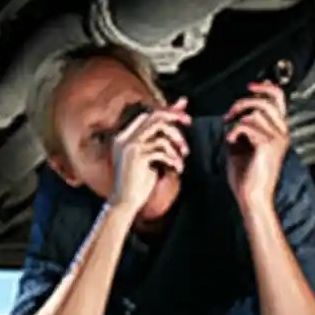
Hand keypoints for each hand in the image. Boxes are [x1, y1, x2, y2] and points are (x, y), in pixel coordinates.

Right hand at [109, 97, 190, 212]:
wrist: (125, 202)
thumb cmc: (139, 181)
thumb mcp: (150, 157)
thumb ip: (160, 139)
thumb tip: (175, 120)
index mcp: (125, 136)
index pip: (149, 115)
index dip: (169, 112)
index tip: (186, 120)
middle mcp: (125, 138)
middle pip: (155, 117)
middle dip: (176, 119)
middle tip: (190, 124)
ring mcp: (130, 147)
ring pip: (161, 133)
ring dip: (177, 142)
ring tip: (183, 156)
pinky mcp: (138, 157)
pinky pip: (162, 150)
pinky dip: (173, 158)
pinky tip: (177, 168)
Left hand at [224, 81, 289, 206]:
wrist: (253, 198)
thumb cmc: (247, 180)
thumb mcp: (242, 149)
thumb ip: (242, 131)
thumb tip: (233, 118)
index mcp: (278, 133)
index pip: (279, 101)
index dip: (267, 88)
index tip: (252, 85)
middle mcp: (281, 134)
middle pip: (269, 100)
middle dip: (246, 101)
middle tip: (231, 111)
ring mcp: (277, 138)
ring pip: (257, 111)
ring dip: (238, 118)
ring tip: (230, 130)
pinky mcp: (267, 144)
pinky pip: (248, 125)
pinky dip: (235, 130)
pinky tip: (231, 141)